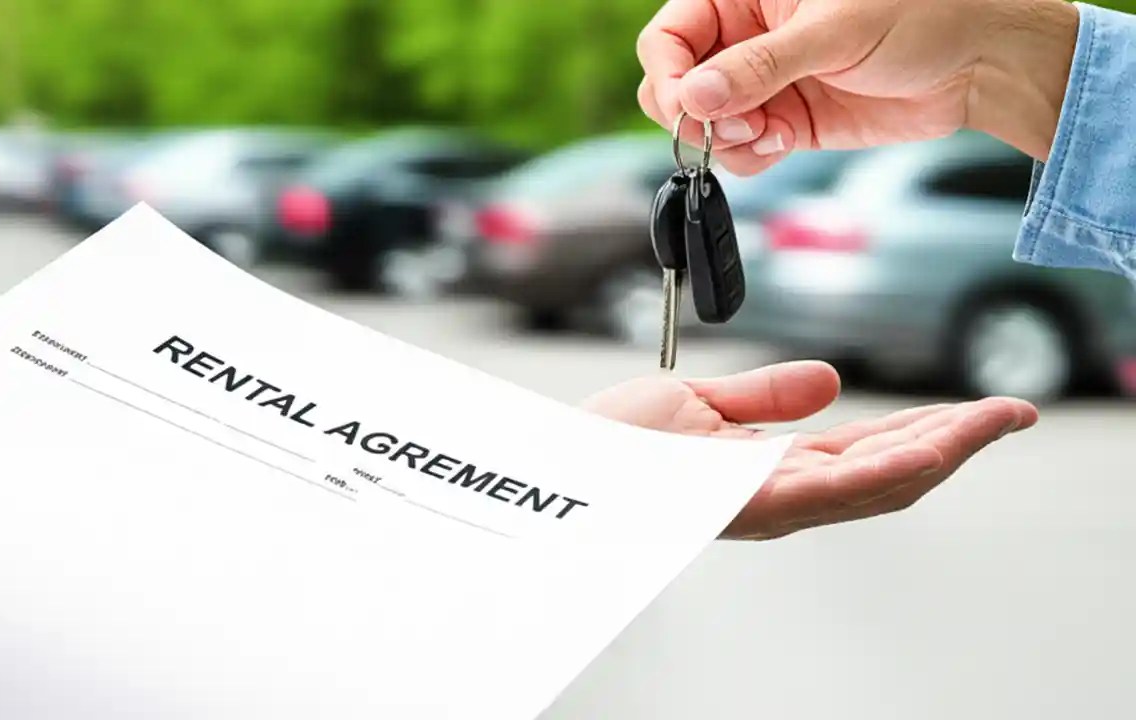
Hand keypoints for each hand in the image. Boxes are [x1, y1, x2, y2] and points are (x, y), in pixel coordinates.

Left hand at [581, 361, 1037, 539]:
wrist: (561, 463)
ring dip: (941, 452)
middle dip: (955, 442)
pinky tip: (926, 450)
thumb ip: (766, 394)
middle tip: (1012, 411)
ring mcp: (769, 503)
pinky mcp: (748, 503)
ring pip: (874, 483)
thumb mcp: (698, 401)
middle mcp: (782, 493)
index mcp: (777, 467)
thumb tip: (832, 379)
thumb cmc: (617, 442)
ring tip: (994, 421)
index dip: (931, 429)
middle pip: (888, 472)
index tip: (980, 406)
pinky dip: (884, 470)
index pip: (870, 450)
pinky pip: (829, 489)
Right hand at [636, 0, 1078, 173]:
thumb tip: (695, 95)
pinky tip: (784, 141)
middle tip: (733, 123)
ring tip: (769, 132)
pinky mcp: (785, 121)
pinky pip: (741, 149)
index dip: (668, 73)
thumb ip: (760, 65)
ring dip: (726, 138)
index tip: (687, 104)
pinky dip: (750, 156)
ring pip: (705, 124)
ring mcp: (764, 82)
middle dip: (695, 112)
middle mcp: (746, 37)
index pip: (671, 36)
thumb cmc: (921, 12)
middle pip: (677, 83)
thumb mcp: (834, 30)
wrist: (977, 61)